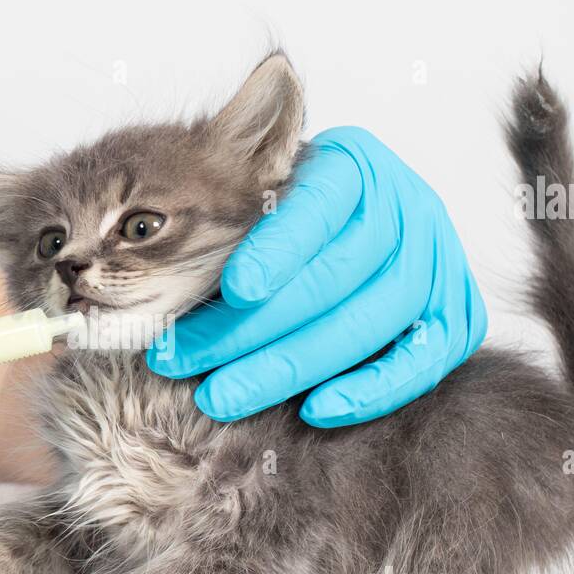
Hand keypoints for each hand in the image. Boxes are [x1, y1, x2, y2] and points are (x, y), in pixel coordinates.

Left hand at [148, 127, 486, 425]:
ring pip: (372, 318)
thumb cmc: (282, 221)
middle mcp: (406, 204)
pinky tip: (317, 410)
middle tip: (181, 359)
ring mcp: (437, 260)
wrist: (364, 231)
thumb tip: (119, 269)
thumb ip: (217, 216)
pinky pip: (423, 360)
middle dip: (252, 326)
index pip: (318, 205)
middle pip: (336, 274)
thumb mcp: (253, 195)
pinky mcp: (454, 315)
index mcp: (353, 163)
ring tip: (222, 394)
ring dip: (293, 364)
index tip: (232, 290)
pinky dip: (371, 388)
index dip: (278, 249)